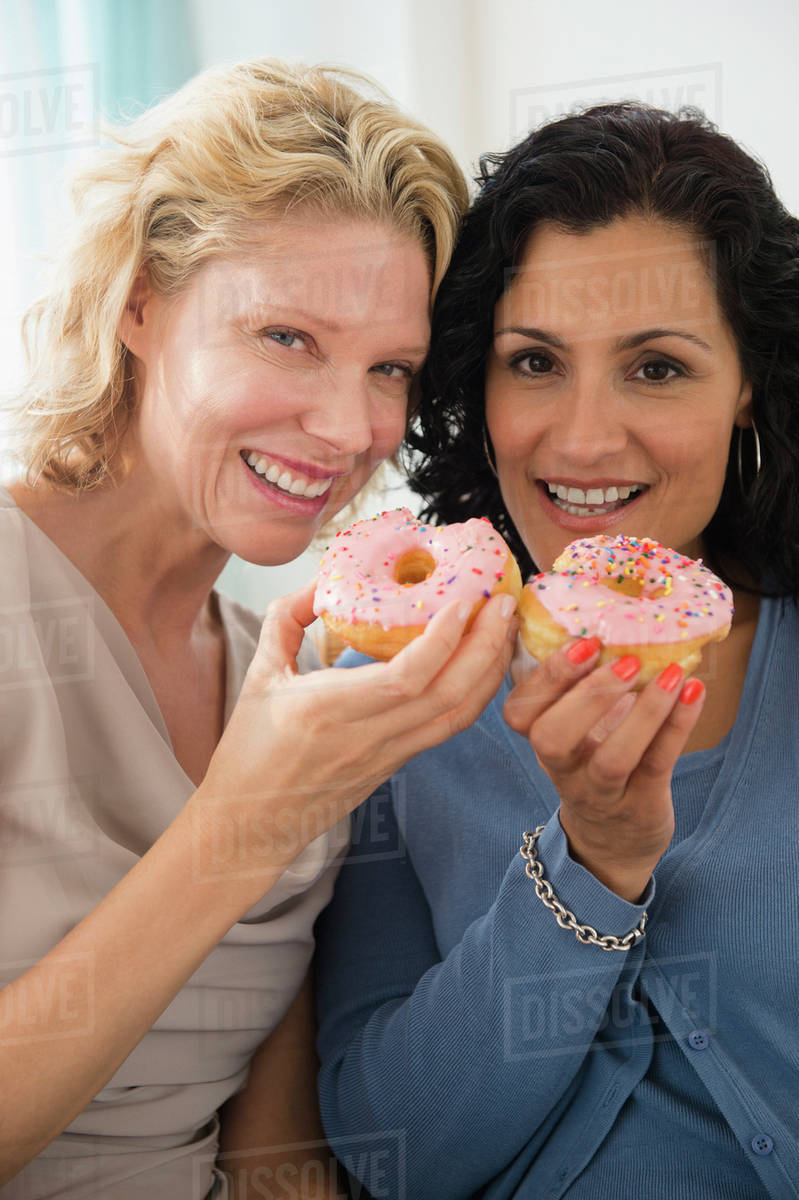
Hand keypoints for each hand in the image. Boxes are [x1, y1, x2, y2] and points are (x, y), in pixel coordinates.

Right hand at [190, 581, 517, 877]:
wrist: (251, 824)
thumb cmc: (250, 749)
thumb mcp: (259, 675)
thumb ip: (287, 619)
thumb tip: (321, 580)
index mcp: (330, 709)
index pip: (406, 676)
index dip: (444, 638)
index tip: (465, 599)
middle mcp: (368, 735)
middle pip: (448, 693)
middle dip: (486, 647)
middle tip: (505, 602)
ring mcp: (389, 755)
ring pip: (458, 715)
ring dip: (490, 671)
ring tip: (505, 629)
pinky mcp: (398, 764)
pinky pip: (447, 727)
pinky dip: (474, 694)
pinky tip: (482, 664)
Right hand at [503, 637, 704, 901]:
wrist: (612, 841)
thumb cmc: (591, 760)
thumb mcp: (571, 727)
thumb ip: (575, 683)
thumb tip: (607, 612)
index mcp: (539, 738)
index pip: (519, 711)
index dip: (546, 678)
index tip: (583, 642)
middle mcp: (561, 767)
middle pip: (552, 738)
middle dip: (586, 696)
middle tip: (625, 661)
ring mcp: (600, 791)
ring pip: (610, 760)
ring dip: (643, 714)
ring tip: (671, 673)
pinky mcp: (640, 804)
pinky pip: (657, 765)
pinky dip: (678, 726)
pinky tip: (694, 691)